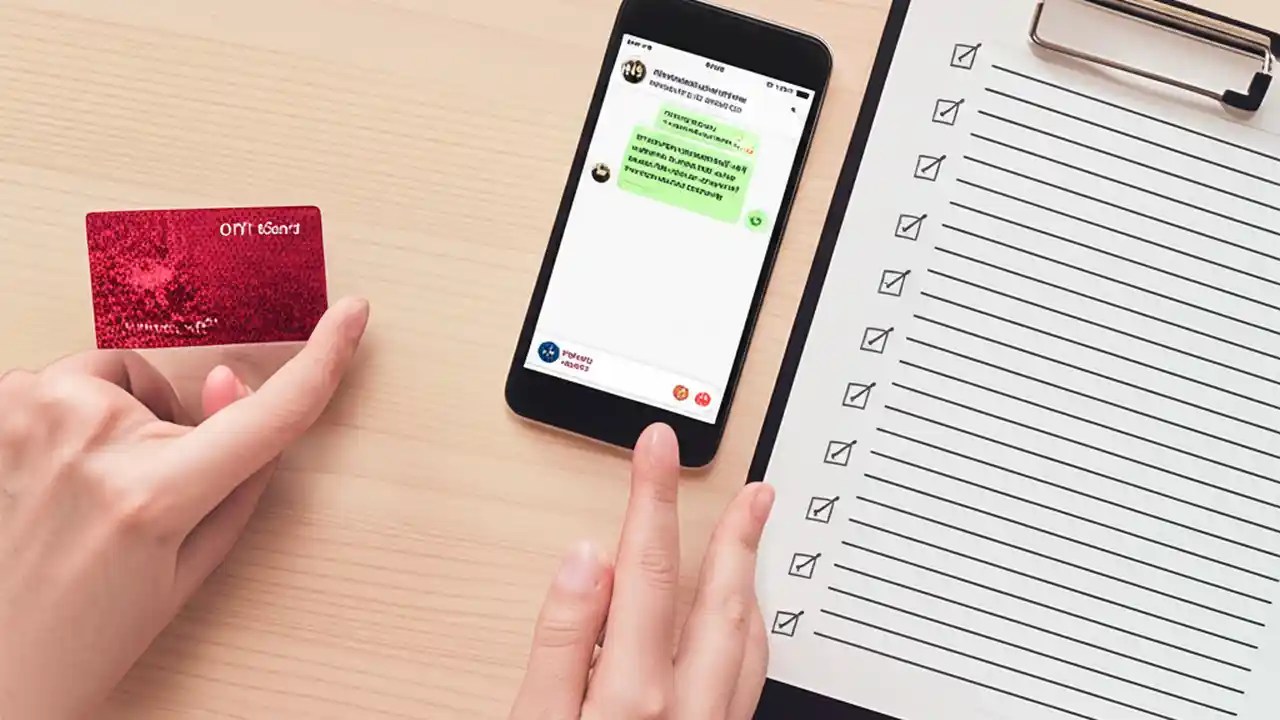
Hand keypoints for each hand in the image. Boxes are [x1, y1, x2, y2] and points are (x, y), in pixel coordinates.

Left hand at [0, 298, 369, 719]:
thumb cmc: (84, 635)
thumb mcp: (189, 571)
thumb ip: (235, 478)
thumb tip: (233, 385)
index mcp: (148, 496)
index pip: (266, 415)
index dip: (322, 360)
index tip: (351, 317)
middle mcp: (84, 441)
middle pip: (173, 395)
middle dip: (170, 436)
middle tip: (136, 506)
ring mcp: (27, 417)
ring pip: (116, 380)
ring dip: (117, 420)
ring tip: (89, 490)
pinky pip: (60, 385)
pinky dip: (67, 418)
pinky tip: (51, 474)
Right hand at [509, 424, 775, 719]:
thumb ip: (560, 642)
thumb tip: (583, 561)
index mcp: (634, 692)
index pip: (648, 570)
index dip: (652, 500)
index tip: (657, 450)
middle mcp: (688, 711)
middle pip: (721, 603)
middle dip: (736, 538)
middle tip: (752, 493)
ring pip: (748, 645)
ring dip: (749, 585)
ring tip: (752, 541)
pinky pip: (749, 683)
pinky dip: (748, 638)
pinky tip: (741, 627)